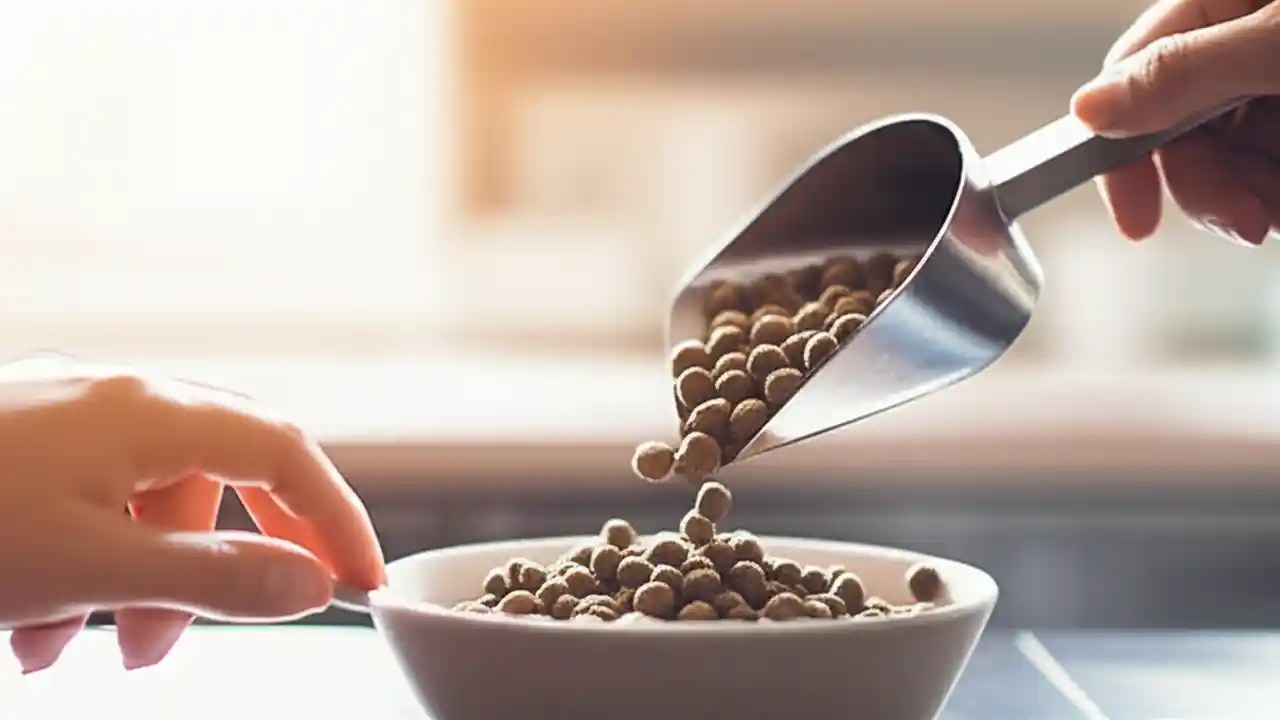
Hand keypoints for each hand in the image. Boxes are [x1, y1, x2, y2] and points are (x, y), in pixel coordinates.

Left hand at [0, 355, 384, 672]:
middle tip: (259, 612)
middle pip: (224, 474)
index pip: (286, 454)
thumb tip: (309, 583)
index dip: (335, 517)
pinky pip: (92, 501)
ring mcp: (65, 415)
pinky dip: (94, 564)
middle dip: (235, 559)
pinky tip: (43, 623)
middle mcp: (115, 399)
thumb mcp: (93, 566)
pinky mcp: (23, 442)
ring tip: (107, 650)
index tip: (361, 577)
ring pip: (149, 496)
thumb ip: (211, 576)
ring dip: (148, 580)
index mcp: (149, 414)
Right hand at [1071, 0, 1279, 244]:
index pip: (1135, 79)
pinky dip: (1273, 201)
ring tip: (1273, 213)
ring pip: (1227, 164)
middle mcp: (1241, 44)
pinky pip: (1267, 177)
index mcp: (1221, 4)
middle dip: (1203, 186)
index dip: (1124, 152)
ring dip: (1244, 202)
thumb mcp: (1276, 41)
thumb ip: (1182, 71)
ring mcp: (1272, 85)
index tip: (1135, 218)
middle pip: (1179, 133)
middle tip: (1239, 218)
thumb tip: (1087, 109)